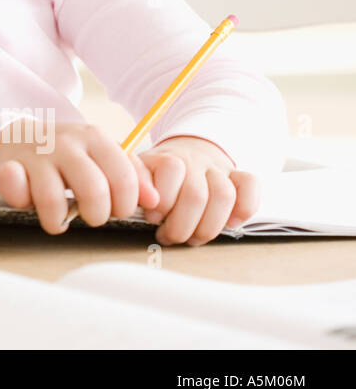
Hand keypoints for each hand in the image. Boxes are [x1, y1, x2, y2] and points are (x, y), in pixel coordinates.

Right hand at [0, 117, 161, 234]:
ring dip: (58, 221)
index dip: (124, 206)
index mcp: (96, 138)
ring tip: (59, 220)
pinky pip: (14, 189)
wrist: (20, 136)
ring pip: (53, 200)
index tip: (117, 210)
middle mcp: (66, 143)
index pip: (124, 180)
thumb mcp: (103, 155)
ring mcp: (36, 154)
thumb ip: (134, 175)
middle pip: (93, 192)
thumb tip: (156, 201)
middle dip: (96, 216)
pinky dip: (20, 200)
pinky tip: (27, 202)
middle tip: (91, 217)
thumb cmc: (70, 154)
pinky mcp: (7, 166)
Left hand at [137, 135, 261, 246]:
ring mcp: (218, 167)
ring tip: (193, 238)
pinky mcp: (238, 176)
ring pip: (224, 196)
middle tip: (170, 237)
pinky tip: (230, 223)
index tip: (153, 217)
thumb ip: (137, 182)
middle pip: (196, 195)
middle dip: (181, 226)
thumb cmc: (158, 174)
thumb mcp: (140, 174)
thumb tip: (146, 202)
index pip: (171, 169)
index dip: (164, 201)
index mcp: (166, 156)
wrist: (186, 151)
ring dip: (208, 227)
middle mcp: (194, 160)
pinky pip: (250, 185)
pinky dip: (244, 208)